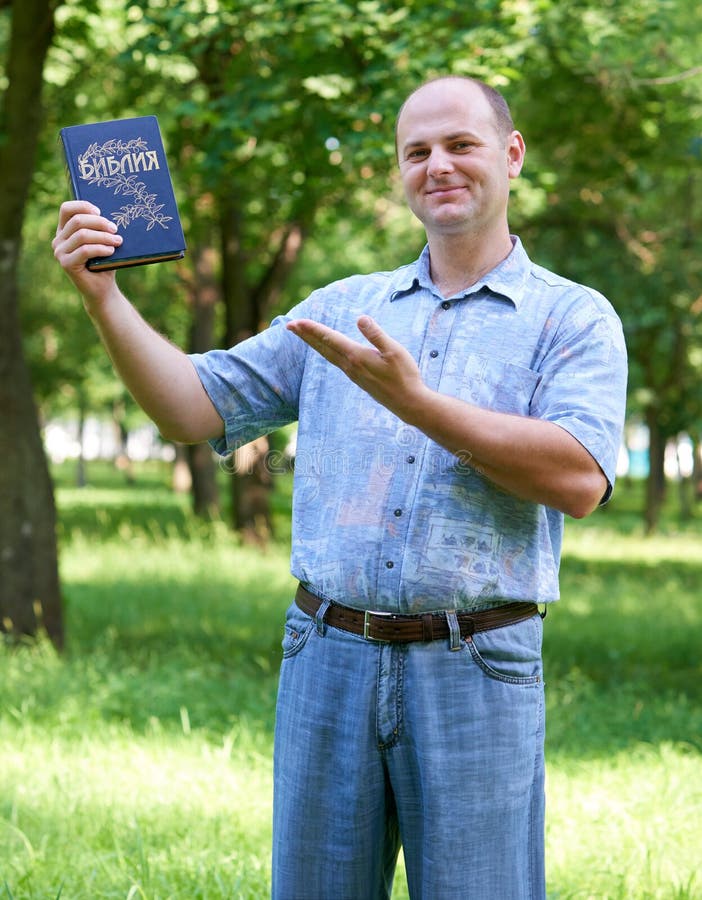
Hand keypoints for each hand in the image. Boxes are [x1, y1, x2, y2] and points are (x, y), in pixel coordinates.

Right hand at [52, 201, 121, 300]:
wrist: (102, 288)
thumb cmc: (103, 262)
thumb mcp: (101, 241)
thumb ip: (99, 228)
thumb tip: (109, 216)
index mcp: (64, 231)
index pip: (67, 209)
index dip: (83, 206)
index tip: (100, 212)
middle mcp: (58, 240)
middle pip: (78, 221)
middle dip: (100, 223)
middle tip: (115, 229)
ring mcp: (60, 252)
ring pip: (82, 235)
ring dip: (104, 237)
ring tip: (117, 241)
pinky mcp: (66, 264)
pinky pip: (85, 250)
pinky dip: (101, 248)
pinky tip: (111, 251)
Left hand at [286, 315, 426, 420]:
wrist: (408, 403)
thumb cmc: (404, 376)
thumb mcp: (394, 351)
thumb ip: (376, 334)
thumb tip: (360, 318)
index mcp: (357, 357)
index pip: (330, 339)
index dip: (313, 329)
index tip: (297, 322)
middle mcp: (350, 366)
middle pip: (323, 347)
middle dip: (306, 335)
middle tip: (289, 325)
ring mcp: (353, 374)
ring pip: (328, 355)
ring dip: (314, 343)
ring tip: (302, 334)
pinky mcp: (358, 378)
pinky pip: (336, 361)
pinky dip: (326, 352)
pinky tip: (326, 350)